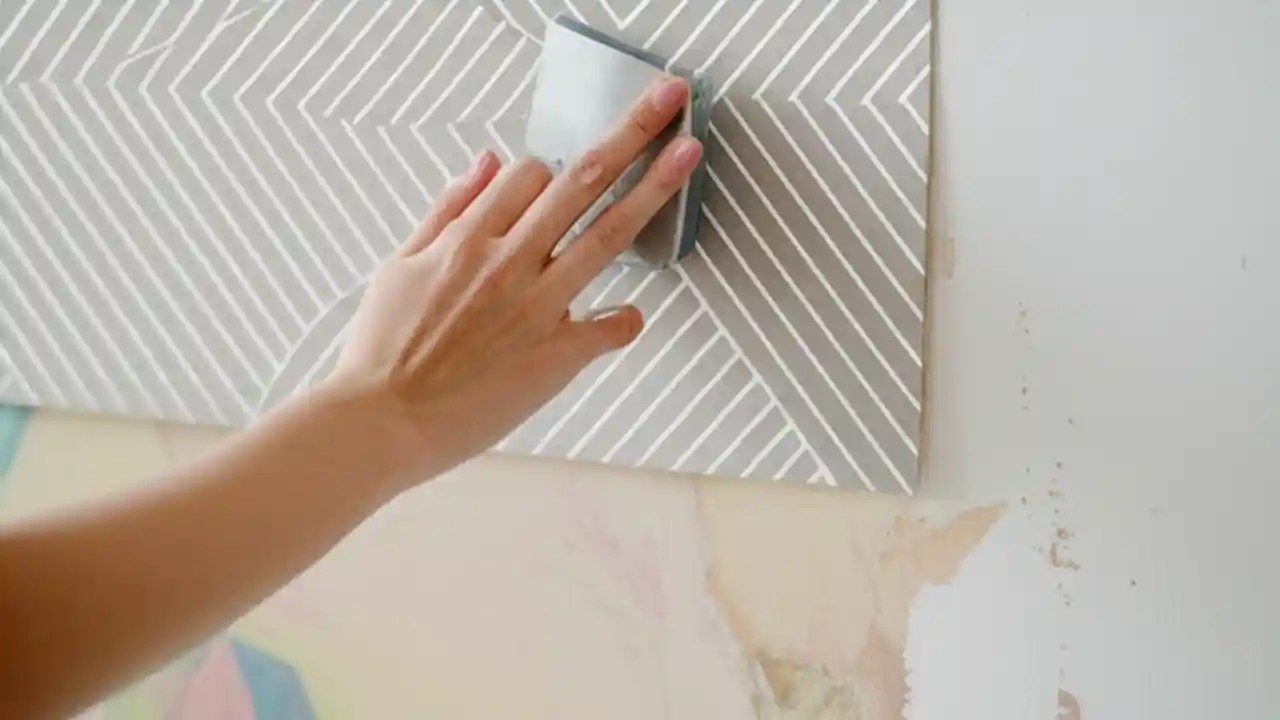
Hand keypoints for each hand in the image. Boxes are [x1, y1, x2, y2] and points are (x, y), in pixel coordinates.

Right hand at [327, 76, 700, 490]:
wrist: (379, 422)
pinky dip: (625, 319)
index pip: (530, 173)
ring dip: (654, 188)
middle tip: (668, 97)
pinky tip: (624, 319)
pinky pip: (610, 326)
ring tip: (688, 153)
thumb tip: (484, 161)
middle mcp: (508, 261)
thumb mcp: (399, 265)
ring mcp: (536, 306)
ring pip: (607, 233)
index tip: (564, 179)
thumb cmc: (381, 351)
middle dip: (629, 130)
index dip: (552, 171)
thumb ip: (446, 211)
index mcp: (468, 238)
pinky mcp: (555, 356)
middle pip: (581, 179)